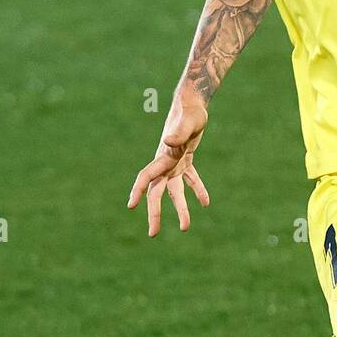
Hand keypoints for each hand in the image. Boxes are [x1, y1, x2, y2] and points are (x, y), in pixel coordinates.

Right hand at [127, 91, 209, 235]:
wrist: (193, 102)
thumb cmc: (190, 111)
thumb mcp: (188, 122)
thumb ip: (179, 133)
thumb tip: (168, 141)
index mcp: (164, 157)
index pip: (146, 177)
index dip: (138, 191)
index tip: (131, 206)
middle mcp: (166, 163)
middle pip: (157, 192)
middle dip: (154, 213)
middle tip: (153, 234)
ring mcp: (175, 163)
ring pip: (174, 191)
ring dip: (180, 209)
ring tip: (185, 228)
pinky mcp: (185, 160)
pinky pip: (190, 180)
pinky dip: (197, 191)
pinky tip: (205, 203)